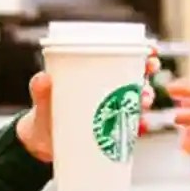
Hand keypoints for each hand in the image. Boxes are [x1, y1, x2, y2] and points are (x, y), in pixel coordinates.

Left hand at [16, 47, 162, 162]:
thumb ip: (39, 89)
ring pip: (138, 98)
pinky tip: (141, 127)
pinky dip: (139, 126)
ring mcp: (112, 108)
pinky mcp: (113, 129)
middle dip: (148, 70)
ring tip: (143, 100)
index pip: (121, 55)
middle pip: (136, 74)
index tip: (150, 48)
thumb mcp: (41, 99)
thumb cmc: (43, 113)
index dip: (140, 50)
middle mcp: (107, 88)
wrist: (42, 143)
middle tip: (149, 70)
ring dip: (146, 97)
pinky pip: (132, 126)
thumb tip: (42, 78)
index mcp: (94, 73)